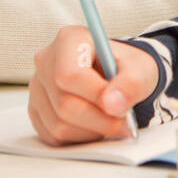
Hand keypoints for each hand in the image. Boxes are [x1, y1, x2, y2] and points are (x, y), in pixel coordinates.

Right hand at [28, 25, 160, 145]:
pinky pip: (53, 136)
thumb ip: (132, 83)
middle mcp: (47, 61)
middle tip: (124, 122)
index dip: (95, 95)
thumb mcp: (141, 69)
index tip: (119, 107)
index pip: (69, 74)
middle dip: (99, 119)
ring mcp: (38, 87)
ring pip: (58, 124)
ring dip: (92, 130)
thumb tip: (113, 104)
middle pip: (64, 103)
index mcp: (70, 40)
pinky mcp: (36, 111)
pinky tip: (95, 125)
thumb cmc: (127, 68)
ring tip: (111, 120)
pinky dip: (80, 137)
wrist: (119, 77)